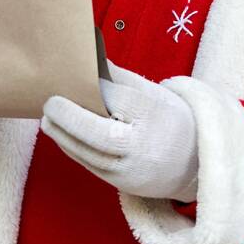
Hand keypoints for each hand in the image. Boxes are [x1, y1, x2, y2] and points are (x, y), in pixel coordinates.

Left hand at [42, 61, 198, 200]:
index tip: (69, 79)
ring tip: (48, 118)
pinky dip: (72, 148)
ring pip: (87, 153)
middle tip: (48, 103)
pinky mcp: (121, 185)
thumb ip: (121, 78)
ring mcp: (130, 170)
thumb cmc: (169, 119)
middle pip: (95, 133)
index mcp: (152, 115)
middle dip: (66, 118)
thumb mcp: (154, 93)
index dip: (89, 89)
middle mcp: (141, 146)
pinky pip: (89, 165)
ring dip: (62, 135)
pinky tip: (62, 135)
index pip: (114, 99)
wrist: (195, 163)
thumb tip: (89, 59)